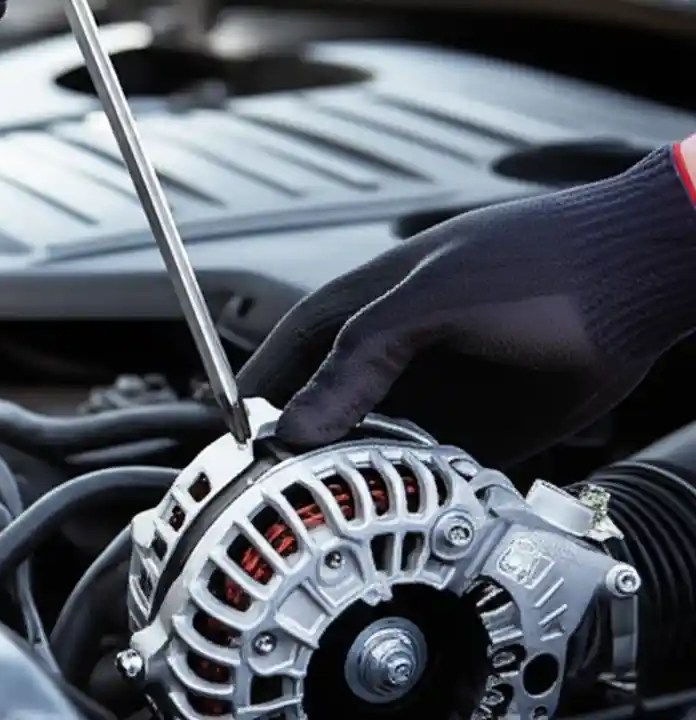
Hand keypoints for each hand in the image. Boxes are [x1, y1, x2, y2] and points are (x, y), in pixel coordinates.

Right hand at [238, 144, 695, 466]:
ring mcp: (430, 394)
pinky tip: (406, 509)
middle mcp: (389, 357)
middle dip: (299, 456)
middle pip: (319, 417)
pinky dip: (410, 492)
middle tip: (285, 498)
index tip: (232, 453)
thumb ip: (358, 359)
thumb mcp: (429, 300)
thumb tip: (294, 424)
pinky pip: (423, 471)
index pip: (280, 364)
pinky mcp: (475, 430)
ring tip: (343, 512)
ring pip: (368, 451)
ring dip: (357, 481)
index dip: (250, 406)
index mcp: (361, 311)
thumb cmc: (538, 260)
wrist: (637, 278)